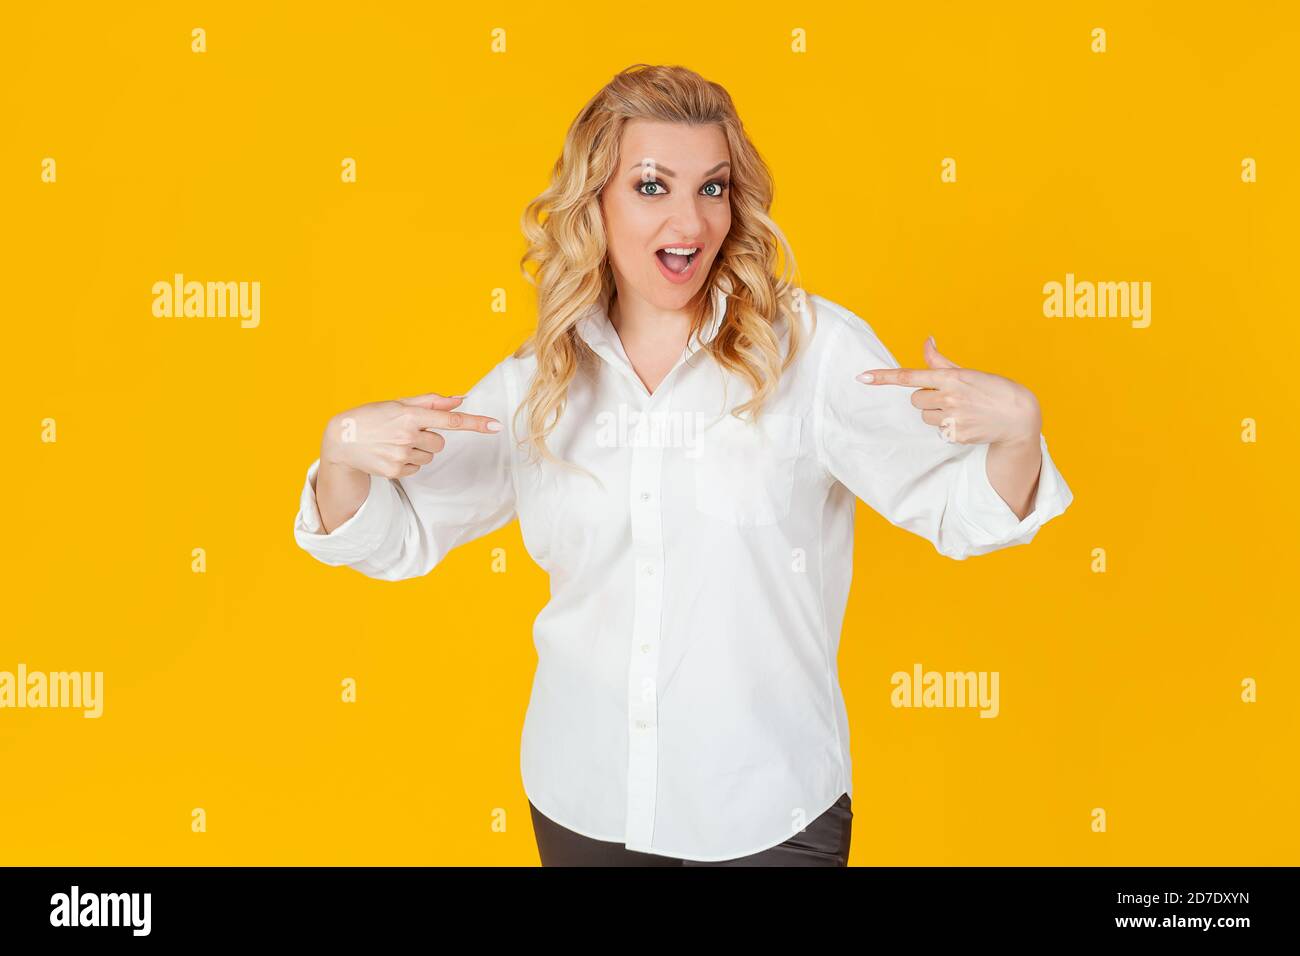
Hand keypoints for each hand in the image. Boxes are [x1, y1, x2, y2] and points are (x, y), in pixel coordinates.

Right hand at [321, 392, 501, 479]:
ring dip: (418, 449)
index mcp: (410, 415)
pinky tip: (390, 453)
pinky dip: (408, 461)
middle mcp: (408, 435)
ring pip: (430, 455)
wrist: (342, 440)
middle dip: (429, 437)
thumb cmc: (374, 417)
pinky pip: (418, 467)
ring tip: (394, 442)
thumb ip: (431, 402)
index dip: (475, 423)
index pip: (450, 420)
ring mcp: (402, 455)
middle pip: (440, 442)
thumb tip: (460, 399)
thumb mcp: (399, 403)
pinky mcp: (397, 471)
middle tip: (404, 431)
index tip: (496, 425)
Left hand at [855, 336, 1041, 446]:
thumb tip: (926, 340)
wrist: (1018, 416)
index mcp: (950, 377)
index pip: (909, 376)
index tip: (862, 377)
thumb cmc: (992, 389)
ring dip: (936, 413)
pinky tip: (966, 422)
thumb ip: (940, 362)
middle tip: (951, 397)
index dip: (884, 377)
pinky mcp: (955, 435)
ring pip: (924, 416)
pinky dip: (948, 427)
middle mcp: (948, 397)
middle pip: (915, 399)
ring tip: (960, 410)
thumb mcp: (967, 372)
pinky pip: (938, 431)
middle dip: (927, 398)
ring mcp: (951, 418)